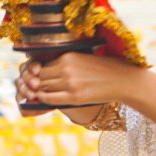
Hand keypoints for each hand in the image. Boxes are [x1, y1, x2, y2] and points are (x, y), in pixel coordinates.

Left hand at [18, 54, 140, 108]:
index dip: (36, 72)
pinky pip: (50, 98)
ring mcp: (70, 83)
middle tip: (32, 87)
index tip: (35, 77)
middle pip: (39, 76)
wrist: (123, 80)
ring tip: (37, 94)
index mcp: (67, 56)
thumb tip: (50, 70)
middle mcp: (66, 68)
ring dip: (38, 91)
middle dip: (34, 82)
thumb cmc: (105, 69)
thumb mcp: (83, 59)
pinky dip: (43, 99)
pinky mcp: (74, 97)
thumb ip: (67, 63)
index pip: (41, 64)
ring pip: (43, 87)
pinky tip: (44, 99)